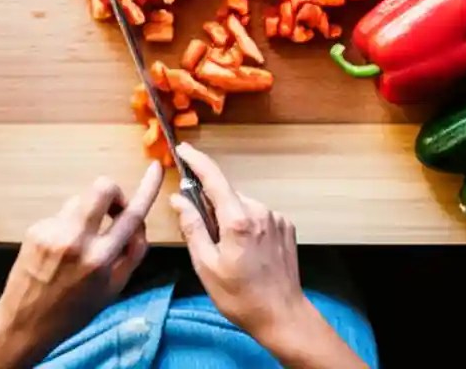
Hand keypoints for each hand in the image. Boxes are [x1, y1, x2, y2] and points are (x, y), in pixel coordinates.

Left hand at [0, 162, 163, 368]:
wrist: (24, 322)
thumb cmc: (72, 312)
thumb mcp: (113, 290)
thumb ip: (132, 255)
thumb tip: (139, 225)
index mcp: (100, 259)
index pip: (131, 215)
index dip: (147, 189)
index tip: (155, 169)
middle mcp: (76, 240)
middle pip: (102, 188)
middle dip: (113, 193)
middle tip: (113, 209)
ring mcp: (53, 231)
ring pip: (81, 200)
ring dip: (90, 212)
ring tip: (83, 240)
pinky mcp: (36, 229)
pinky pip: (62, 215)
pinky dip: (69, 226)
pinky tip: (60, 250)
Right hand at [170, 145, 366, 367]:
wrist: (282, 315)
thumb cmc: (240, 297)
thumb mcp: (206, 266)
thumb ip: (192, 227)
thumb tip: (179, 199)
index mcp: (238, 220)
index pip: (214, 179)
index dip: (197, 161)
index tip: (183, 150)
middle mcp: (260, 211)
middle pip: (228, 195)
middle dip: (212, 207)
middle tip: (205, 237)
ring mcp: (276, 218)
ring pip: (243, 206)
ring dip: (231, 219)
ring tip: (230, 253)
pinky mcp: (286, 227)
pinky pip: (258, 216)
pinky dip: (247, 226)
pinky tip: (248, 252)